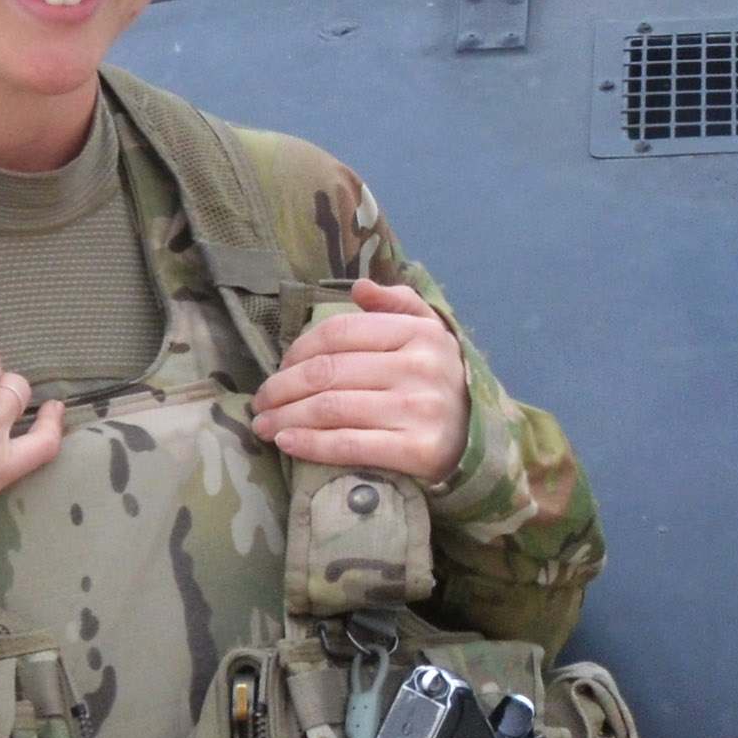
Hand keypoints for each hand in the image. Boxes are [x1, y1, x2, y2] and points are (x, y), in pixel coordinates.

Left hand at [252, 279, 470, 481]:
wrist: (477, 443)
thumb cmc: (439, 384)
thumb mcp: (430, 334)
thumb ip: (398, 304)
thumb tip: (360, 287)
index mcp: (419, 332)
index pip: (340, 333)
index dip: (298, 350)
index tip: (279, 368)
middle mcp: (421, 367)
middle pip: (328, 372)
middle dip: (282, 388)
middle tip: (260, 402)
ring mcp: (420, 410)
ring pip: (331, 408)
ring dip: (286, 417)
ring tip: (263, 425)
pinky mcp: (417, 451)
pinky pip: (349, 445)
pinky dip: (310, 444)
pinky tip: (286, 443)